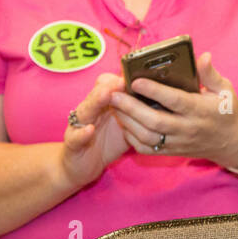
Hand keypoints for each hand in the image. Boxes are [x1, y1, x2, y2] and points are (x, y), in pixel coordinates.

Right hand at [60, 73, 130, 188]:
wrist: (82, 166)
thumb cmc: (108, 141)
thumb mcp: (126, 123)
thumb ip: (138, 110)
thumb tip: (164, 96)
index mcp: (103, 104)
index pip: (108, 85)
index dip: (120, 79)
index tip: (134, 72)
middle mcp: (90, 110)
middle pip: (98, 94)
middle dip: (110, 86)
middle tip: (121, 79)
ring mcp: (79, 125)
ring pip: (85, 110)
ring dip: (95, 102)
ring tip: (106, 95)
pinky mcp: (72, 143)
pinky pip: (76, 138)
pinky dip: (82, 133)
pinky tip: (89, 130)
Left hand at [110, 52, 237, 168]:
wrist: (232, 142)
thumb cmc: (227, 111)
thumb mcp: (225, 89)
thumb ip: (211, 74)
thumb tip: (203, 56)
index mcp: (201, 110)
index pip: (175, 100)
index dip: (155, 91)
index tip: (136, 80)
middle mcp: (188, 128)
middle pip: (155, 121)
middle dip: (132, 108)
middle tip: (113, 94)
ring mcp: (179, 142)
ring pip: (148, 137)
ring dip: (128, 122)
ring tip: (114, 106)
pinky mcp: (172, 152)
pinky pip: (147, 149)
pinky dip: (132, 138)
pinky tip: (124, 123)